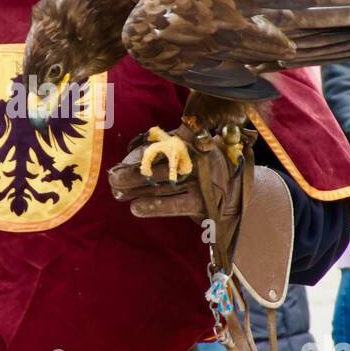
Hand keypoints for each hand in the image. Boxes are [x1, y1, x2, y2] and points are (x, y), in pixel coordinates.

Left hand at [108, 125, 249, 222]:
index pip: (161, 145)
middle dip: (132, 173)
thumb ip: (165, 149)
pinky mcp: (203, 203)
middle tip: (113, 178)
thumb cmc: (204, 168)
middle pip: (158, 165)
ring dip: (135, 190)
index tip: (122, 162)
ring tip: (117, 193)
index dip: (139, 155)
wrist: (237, 192)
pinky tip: (135, 208)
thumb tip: (128, 160)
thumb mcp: (191, 150)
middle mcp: (198, 159)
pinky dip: (152, 206)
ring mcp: (202, 182)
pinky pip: (173, 205)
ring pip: (161, 185)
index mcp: (194, 142)